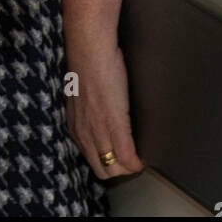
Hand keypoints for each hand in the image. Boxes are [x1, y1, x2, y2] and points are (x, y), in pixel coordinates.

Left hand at [65, 39, 143, 180]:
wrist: (90, 50)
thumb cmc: (89, 65)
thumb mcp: (84, 96)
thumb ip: (89, 112)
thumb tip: (102, 116)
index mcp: (76, 128)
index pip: (92, 160)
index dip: (110, 162)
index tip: (121, 157)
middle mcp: (83, 135)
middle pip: (103, 171)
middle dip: (121, 170)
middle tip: (135, 161)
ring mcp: (98, 132)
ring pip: (115, 169)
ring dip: (130, 167)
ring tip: (141, 159)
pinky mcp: (114, 124)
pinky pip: (127, 156)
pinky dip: (138, 161)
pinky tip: (145, 157)